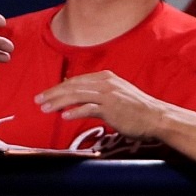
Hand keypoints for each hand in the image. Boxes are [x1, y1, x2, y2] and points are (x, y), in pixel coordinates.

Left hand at [36, 70, 173, 138]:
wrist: (156, 117)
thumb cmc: (137, 109)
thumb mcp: (118, 94)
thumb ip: (99, 94)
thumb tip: (78, 98)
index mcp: (106, 77)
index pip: (76, 81)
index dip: (59, 88)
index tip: (46, 95)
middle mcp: (106, 83)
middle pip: (73, 86)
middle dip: (53, 93)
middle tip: (38, 100)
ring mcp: (108, 95)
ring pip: (77, 95)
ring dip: (58, 102)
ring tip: (45, 109)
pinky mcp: (111, 108)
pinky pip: (88, 109)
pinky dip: (75, 112)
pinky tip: (64, 116)